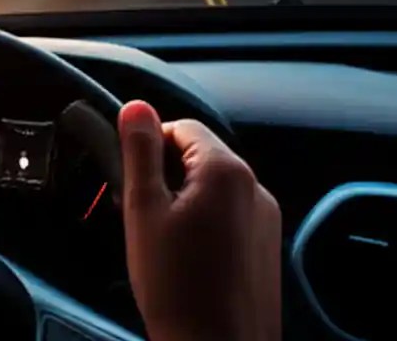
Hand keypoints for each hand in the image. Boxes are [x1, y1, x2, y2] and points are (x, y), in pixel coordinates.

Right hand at [118, 100, 280, 340]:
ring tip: (160, 242)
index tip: (129, 181)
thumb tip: (136, 107)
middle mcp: (255, 187)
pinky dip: (204, 224)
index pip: (179, 127)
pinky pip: (229, 216)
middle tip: (140, 215)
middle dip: (165, 176)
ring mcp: (265, 218)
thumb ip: (139, 153)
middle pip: (199, 156)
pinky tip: (185, 258)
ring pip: (213, 188)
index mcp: (225, 170)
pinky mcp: (266, 246)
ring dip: (183, 201)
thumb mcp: (143, 211)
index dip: (147, 148)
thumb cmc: (177, 288)